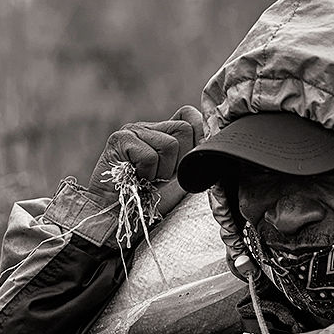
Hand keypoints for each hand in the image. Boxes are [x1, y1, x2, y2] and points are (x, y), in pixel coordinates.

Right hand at [90, 105, 204, 203]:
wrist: (122, 217)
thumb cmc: (153, 201)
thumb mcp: (183, 178)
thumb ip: (195, 156)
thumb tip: (213, 138)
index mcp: (164, 134)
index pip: (189, 115)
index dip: (195, 139)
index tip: (184, 166)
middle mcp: (149, 128)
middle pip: (184, 128)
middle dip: (179, 161)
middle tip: (161, 177)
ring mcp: (133, 130)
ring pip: (170, 144)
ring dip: (162, 171)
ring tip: (148, 180)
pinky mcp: (120, 139)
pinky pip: (150, 156)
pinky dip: (146, 175)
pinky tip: (135, 179)